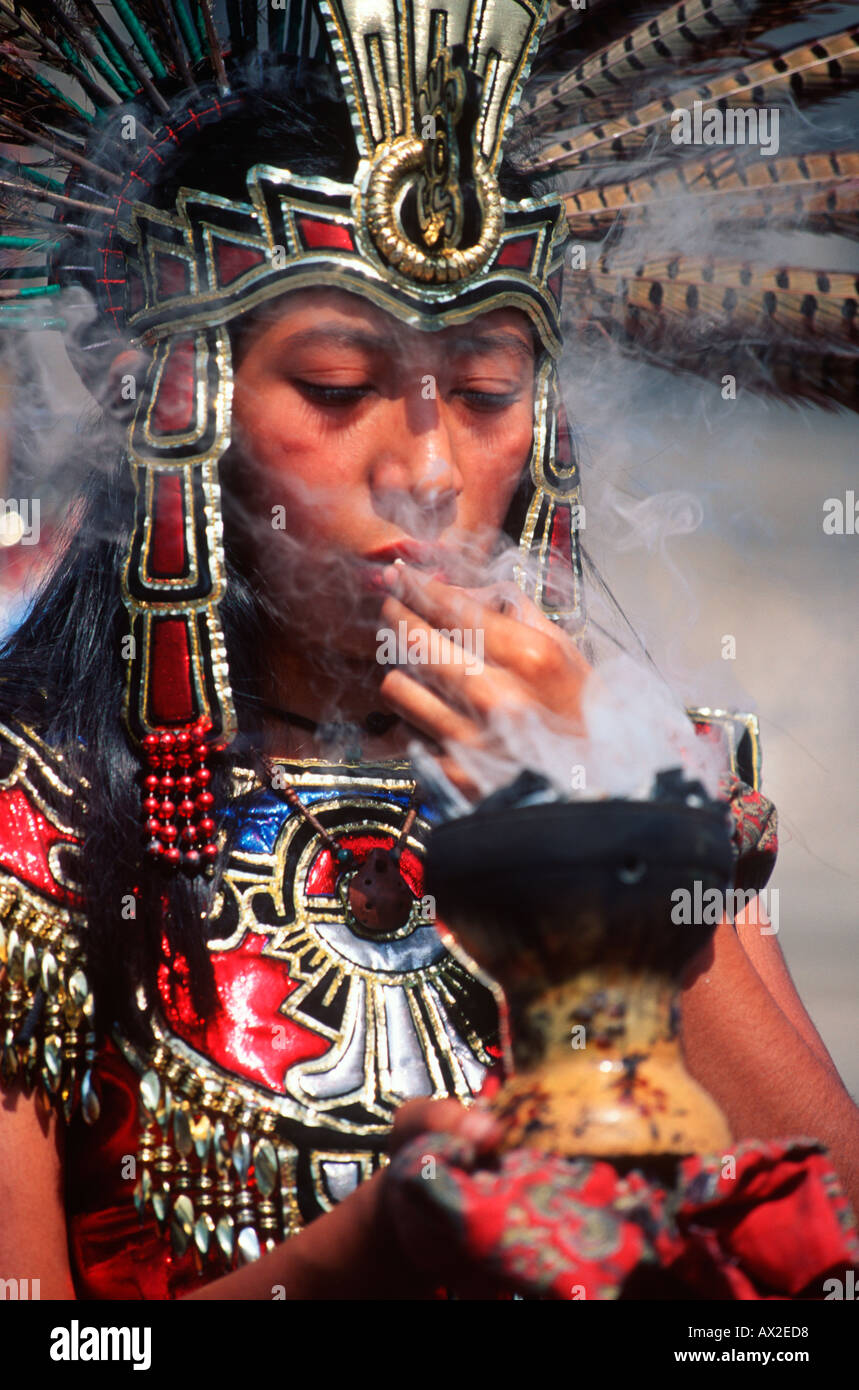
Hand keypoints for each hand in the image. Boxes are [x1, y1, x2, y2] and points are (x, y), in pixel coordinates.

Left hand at [378, 564, 590, 796]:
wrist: (595, 785)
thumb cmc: (582, 714)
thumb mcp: (562, 650)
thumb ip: (512, 611)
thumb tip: (459, 590)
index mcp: (528, 658)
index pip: (452, 608)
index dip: (416, 586)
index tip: (398, 575)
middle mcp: (495, 696)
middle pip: (413, 641)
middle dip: (396, 616)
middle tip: (393, 608)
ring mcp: (471, 738)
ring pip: (397, 687)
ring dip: (403, 672)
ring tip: (417, 668)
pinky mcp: (453, 773)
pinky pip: (408, 732)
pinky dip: (417, 720)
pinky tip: (438, 715)